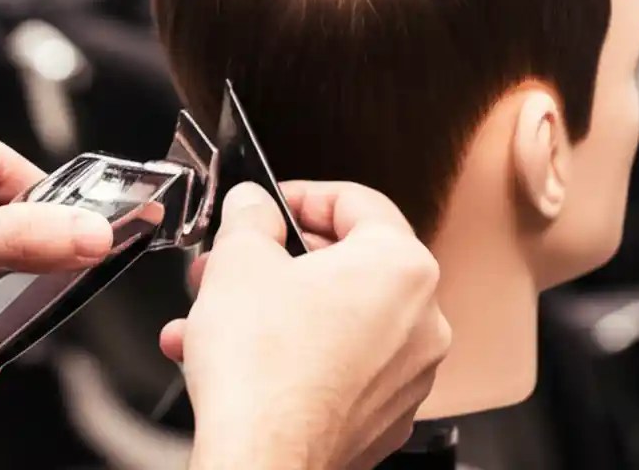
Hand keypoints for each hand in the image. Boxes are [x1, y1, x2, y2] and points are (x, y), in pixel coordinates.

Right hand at [161, 182, 450, 469]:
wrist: (263, 461)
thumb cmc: (262, 371)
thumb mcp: (239, 259)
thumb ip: (250, 214)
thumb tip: (254, 205)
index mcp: (402, 266)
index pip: (356, 202)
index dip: (300, 195)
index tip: (269, 204)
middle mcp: (421, 320)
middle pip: (344, 265)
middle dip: (276, 262)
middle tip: (234, 263)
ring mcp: (407, 374)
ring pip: (334, 320)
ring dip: (273, 313)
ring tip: (217, 318)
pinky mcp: (384, 416)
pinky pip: (338, 367)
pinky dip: (293, 357)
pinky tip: (240, 363)